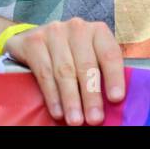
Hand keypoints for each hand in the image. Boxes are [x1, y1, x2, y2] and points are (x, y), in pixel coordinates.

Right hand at [5, 18, 124, 125]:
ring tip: (76, 120)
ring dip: (71, 99)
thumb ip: (100, 70)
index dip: (114, 77)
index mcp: (98, 30)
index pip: (110, 54)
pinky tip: (57, 111)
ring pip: (64, 71)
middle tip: (94, 119)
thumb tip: (112, 103)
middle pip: (86, 65)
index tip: (116, 98)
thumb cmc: (70, 51)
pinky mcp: (33, 42)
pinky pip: (44, 73)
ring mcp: (54, 33)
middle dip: (91, 95)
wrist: (33, 38)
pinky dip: (52, 95)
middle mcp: (77, 28)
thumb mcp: (89, 54)